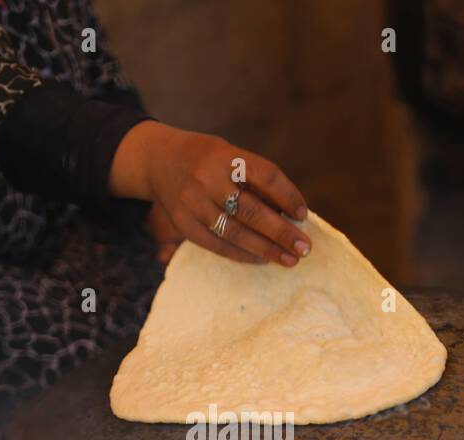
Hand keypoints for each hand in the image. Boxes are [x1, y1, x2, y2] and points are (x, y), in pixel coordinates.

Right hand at [110, 121, 310, 265]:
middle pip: (252, 211)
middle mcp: (208, 178)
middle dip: (282, 232)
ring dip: (266, 249)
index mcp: (225, 156)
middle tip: (304, 248)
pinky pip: (217, 245)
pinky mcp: (183, 224)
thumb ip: (255, 181)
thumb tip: (289, 216)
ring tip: (289, 259)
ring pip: (236, 233)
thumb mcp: (229, 156)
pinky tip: (261, 259)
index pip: (265, 176)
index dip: (287, 196)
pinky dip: (242, 254)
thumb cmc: (207, 160)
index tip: (302, 215)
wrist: (158, 160)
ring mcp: (193, 203)